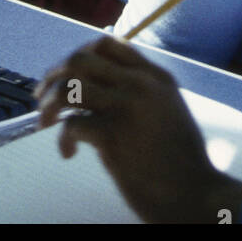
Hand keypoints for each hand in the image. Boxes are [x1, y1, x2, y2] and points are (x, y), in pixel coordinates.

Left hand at [34, 35, 241, 222]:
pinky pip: (72, 125)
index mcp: (155, 77)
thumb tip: (103, 83)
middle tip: (43, 96)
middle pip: (80, 59)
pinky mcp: (114, 137)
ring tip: (47, 123)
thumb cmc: (183, 162)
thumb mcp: (170, 111)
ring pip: (70, 87)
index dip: (79, 54)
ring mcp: (127, 107)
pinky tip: (69, 153)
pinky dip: (62, 140)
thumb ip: (144, 92)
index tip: (65, 74)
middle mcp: (140, 85)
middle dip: (54, 74)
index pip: (107, 43)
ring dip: (50, 104)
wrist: (199, 197)